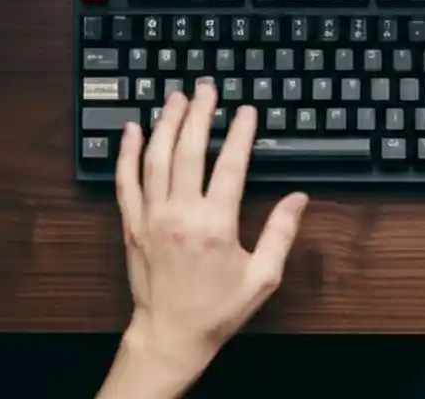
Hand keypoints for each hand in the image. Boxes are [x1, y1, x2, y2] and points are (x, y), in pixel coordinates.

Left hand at [98, 84, 309, 398]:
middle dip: (199, 114)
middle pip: (187, 151)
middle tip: (207, 89)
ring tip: (176, 98)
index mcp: (214, 225)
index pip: (229, 165)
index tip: (245, 110)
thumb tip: (299, 199)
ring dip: (165, 124)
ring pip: (154, 158)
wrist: (169, 336)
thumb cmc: (216, 310)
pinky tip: (132, 130)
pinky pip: (125, 181)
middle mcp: (179, 215)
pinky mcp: (131, 225)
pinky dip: (126, 152)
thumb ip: (281, 234)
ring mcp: (150, 218)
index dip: (239, 133)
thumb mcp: (262, 277)